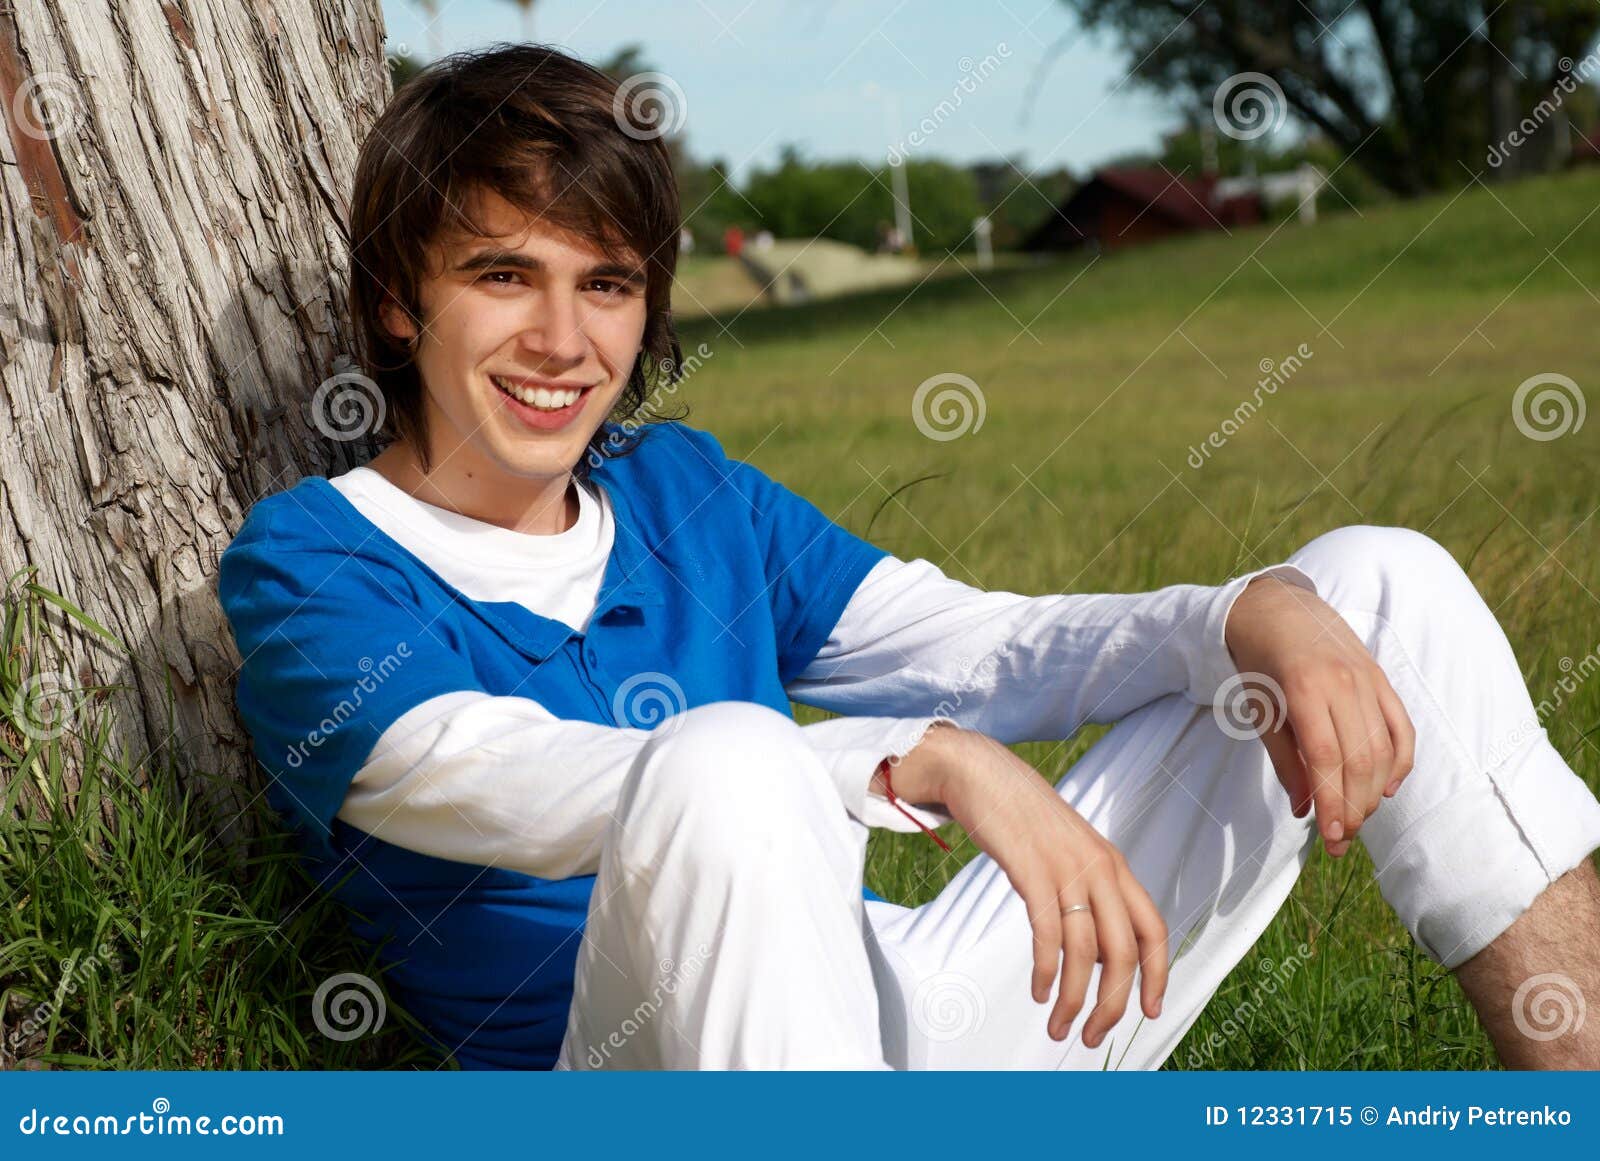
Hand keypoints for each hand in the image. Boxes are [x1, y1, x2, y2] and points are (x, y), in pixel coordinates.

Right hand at [887, 725, 1168, 1047]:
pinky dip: (1045, 971)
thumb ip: (1088, 890)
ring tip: (1058, 1026)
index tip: (1149, 1012)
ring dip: (1074, 999)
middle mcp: (1100, 868)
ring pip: (1085, 952)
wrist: (981, 773)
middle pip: (1123, 952)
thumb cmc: (1022, 815)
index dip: (1158, 976)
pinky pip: (1047, 934)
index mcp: (1114, 865)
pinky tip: (1038, 990)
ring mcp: (1067, 869)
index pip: (1154, 929)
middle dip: (1111, 1004)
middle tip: (1092, 1036)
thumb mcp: (1069, 849)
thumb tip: (1095, 949)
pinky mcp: (1031, 871)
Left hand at [1223, 575, 1416, 856]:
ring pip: (1384, 750)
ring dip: (1373, 793)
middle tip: (1341, 840)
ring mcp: (1368, 679)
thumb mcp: (1260, 710)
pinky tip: (1385, 790)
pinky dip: (1400, 763)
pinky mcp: (1383, 679)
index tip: (1330, 838)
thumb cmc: (1259, 663)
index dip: (1332, 802)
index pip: (1326, 759)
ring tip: (1357, 820)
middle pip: (1360, 760)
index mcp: (1304, 688)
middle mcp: (1343, 683)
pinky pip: (1402, 728)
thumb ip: (1284, 759)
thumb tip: (1304, 810)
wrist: (1278, 608)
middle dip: (1353, 808)